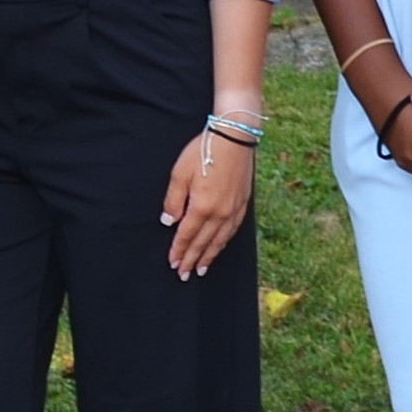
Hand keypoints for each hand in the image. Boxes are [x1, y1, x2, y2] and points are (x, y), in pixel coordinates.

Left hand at [160, 127, 255, 280]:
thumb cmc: (203, 152)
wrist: (234, 137)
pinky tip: (219, 246)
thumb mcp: (179, 173)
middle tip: (184, 275)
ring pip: (220, 240)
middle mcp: (220, 213)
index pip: (187, 235)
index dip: (179, 251)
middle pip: (203, 243)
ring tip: (202, 268)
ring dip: (210, 255)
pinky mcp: (243, 204)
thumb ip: (174, 201)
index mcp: (202, 207)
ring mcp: (234, 210)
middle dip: (193, 259)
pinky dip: (224, 242)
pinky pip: (232, 230)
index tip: (173, 264)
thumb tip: (169, 222)